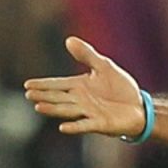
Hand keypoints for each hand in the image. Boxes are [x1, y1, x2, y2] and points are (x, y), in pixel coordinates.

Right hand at [24, 36, 145, 137]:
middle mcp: (80, 100)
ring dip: (53, 109)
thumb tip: (69, 39)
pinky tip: (63, 127)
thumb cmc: (121, 88)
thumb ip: (87, 55)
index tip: (28, 85)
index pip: (57, 84)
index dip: (43, 85)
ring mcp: (89, 113)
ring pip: (67, 110)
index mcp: (79, 86)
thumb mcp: (104, 67)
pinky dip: (74, 127)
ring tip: (38, 106)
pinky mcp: (100, 124)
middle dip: (43, 96)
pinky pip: (85, 125)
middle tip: (29, 94)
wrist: (139, 106)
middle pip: (58, 97)